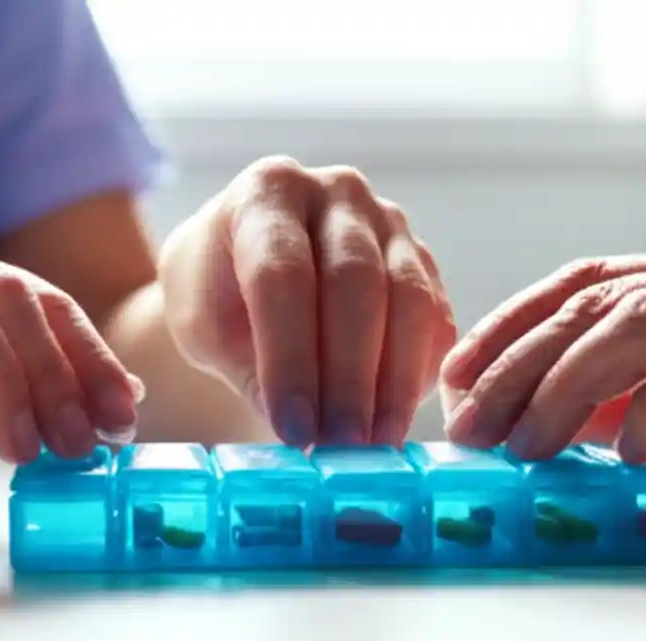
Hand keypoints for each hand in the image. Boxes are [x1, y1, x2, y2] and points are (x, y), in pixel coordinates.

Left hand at [159, 156, 455, 446]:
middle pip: (354, 283)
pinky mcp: (423, 259)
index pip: (282, 275)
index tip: (294, 428)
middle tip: (341, 445)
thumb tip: (307, 437)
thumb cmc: (218, 295)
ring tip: (375, 444)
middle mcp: (335, 192)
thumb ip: (253, 373)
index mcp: (266, 193)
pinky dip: (421, 373)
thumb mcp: (209, 329)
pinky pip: (436, 318)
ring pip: (408, 299)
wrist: (245, 264)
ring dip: (393, 382)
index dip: (290, 358)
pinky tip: (397, 419)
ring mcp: (389, 221)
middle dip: (348, 376)